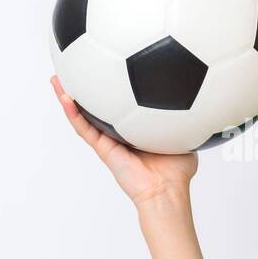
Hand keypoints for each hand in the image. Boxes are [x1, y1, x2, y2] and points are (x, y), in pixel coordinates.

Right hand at [50, 75, 197, 206]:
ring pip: (84, 116)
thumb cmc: (178, 171)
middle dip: (85, 89)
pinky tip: (64, 97)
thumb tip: (200, 100)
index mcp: (135, 129)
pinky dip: (73, 114)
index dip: (111, 89)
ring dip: (69, 98)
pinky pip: (85, 129)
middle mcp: (119, 134)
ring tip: (57, 79)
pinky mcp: (103, 149)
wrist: (167, 190)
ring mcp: (108, 141)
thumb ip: (186, 118)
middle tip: (73, 68)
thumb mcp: (185, 135)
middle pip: (98, 107)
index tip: (106, 69)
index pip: (121, 104)